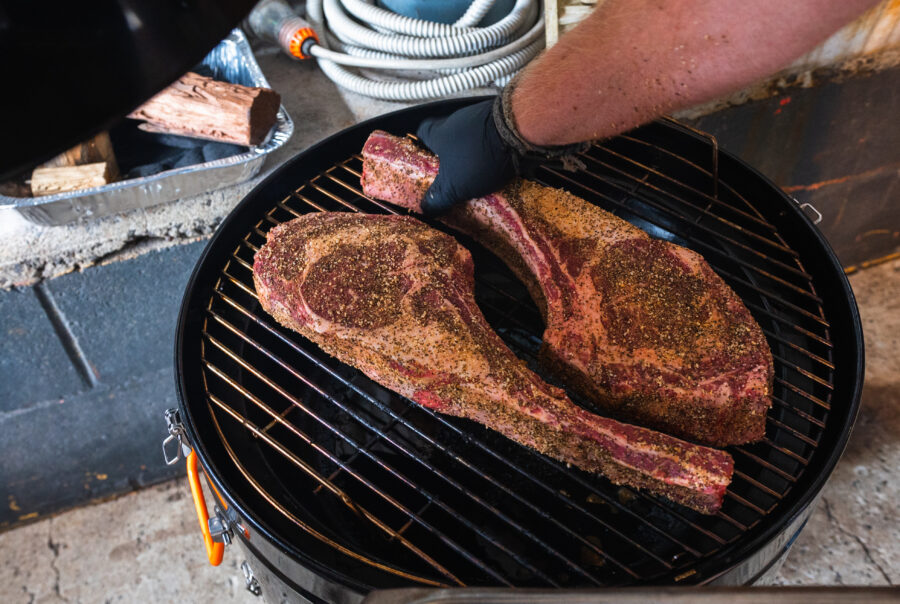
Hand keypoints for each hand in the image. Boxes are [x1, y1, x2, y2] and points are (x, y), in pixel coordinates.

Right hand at [415, 99, 515, 215]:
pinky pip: (491, 135)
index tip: (425, 157)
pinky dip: (491, 148)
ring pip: (470, 135)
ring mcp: (480, 116)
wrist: (519, 131)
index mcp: (439, 132)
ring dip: (471, 151)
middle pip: (446, 134)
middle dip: (448, 153)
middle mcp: (457, 120)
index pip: (422, 131)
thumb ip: (438, 198)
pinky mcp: (501, 119)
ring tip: (476, 171)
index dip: (421, 144)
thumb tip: (425, 208)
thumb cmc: (480, 156)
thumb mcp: (454, 186)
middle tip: (451, 172)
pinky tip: (497, 164)